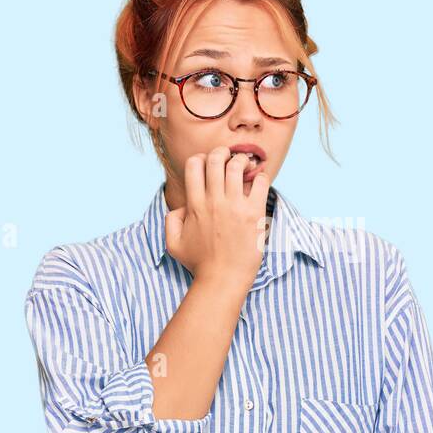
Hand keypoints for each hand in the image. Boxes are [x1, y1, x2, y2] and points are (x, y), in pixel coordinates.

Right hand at [164, 145, 270, 287]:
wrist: (222, 280)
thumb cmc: (199, 264)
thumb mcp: (173, 243)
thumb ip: (170, 221)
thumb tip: (181, 207)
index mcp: (194, 205)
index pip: (194, 164)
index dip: (202, 158)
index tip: (210, 166)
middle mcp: (213, 201)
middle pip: (215, 158)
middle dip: (223, 152)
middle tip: (230, 159)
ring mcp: (234, 206)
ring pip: (236, 166)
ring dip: (242, 161)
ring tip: (247, 167)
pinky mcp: (253, 214)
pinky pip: (260, 183)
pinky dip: (261, 176)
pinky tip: (260, 182)